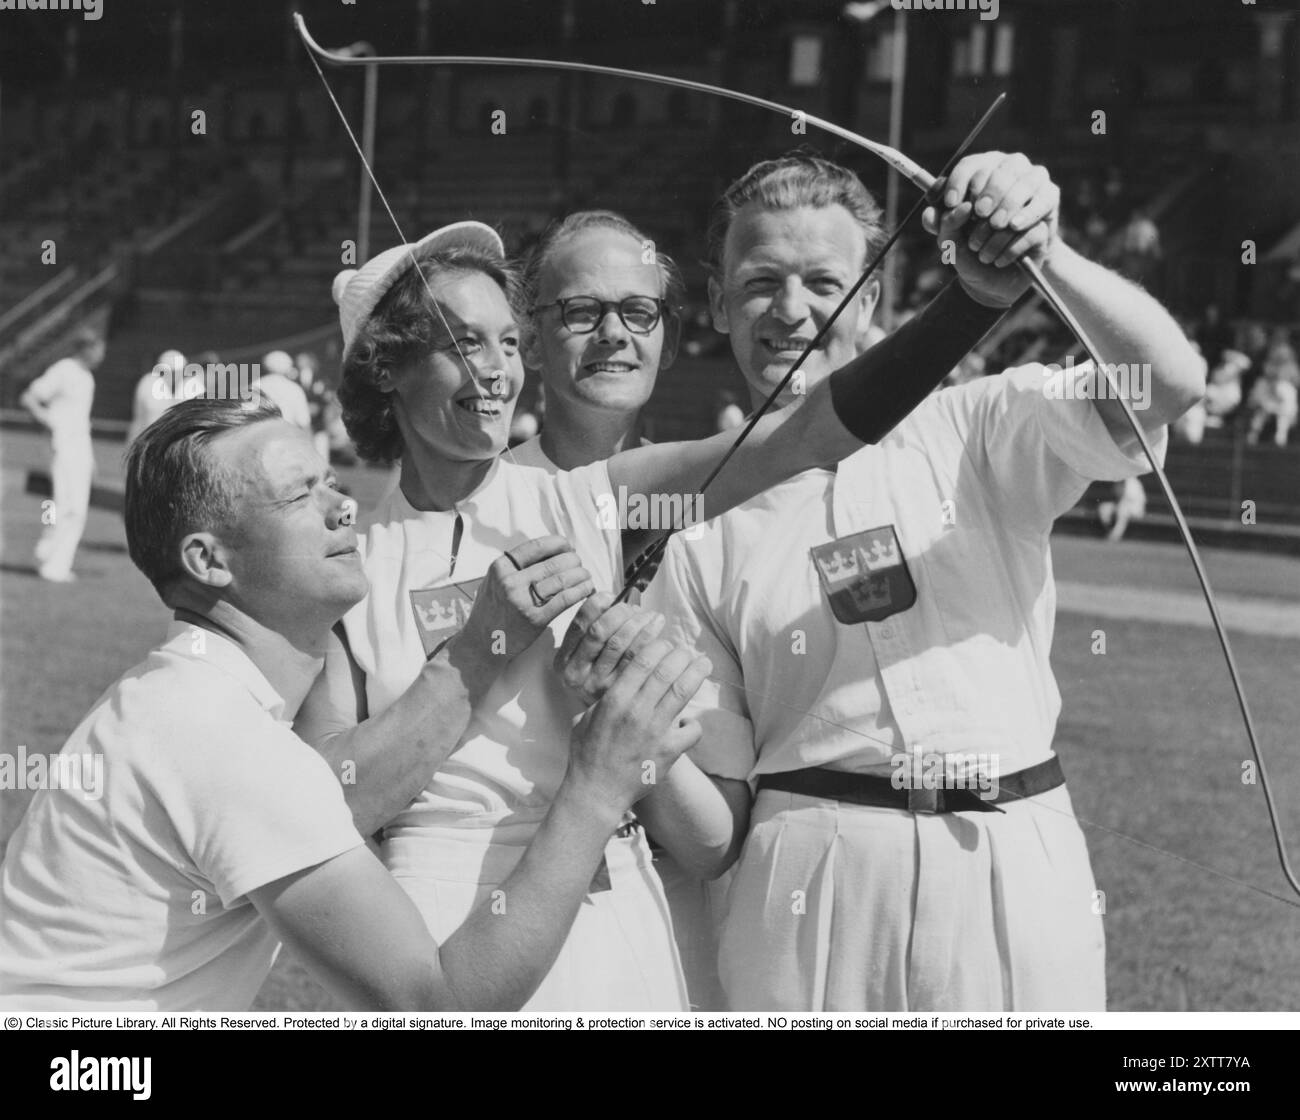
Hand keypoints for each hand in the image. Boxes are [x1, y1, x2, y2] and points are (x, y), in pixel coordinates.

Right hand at [447, 535, 592, 677]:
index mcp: (501, 567)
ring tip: (586, 576)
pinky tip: (587, 589)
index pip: (537, 546)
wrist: (481, 644)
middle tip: (579, 564)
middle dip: (573, 560)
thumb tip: (552, 549)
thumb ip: (517, 565)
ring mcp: (522, 601)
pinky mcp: (535, 619)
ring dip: (581, 575)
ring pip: (562, 579)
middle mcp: (510, 581)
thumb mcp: (496, 580)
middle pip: (554, 562)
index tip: (569, 547)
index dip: (559, 543)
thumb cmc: (492, 609)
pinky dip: (581, 591)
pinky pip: (565, 599)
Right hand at [553, 591, 665, 705]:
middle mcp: (577, 675)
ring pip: (622, 644)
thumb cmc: (600, 689)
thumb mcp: (585, 665)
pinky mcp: (622, 694)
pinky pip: (639, 661)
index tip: (612, 595)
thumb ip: (595, 636)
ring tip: (655, 618)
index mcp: (564, 663)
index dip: (597, 605)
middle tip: (638, 609)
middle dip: (622, 613)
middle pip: (601, 631)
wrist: (605, 738)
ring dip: (642, 625)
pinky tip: (663, 638)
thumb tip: (619, 601)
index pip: (580, 625)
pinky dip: (653, 643)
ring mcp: (598, 686)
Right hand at [563, 637, 711, 818]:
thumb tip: (618, 681)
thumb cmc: (586, 754)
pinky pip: (692, 730)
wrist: (596, 792)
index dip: (658, 647)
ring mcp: (655, 731)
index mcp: (614, 699)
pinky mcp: (669, 752)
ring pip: (683, 692)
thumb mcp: (585, 717)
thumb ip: (603, 698)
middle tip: (688, 651)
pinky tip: (689, 724)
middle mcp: (636, 711)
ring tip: (704, 664)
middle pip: (667, 670)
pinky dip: (694, 724)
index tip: (665, 644)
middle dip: (681, 655)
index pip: (642, 661)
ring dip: (696, 673)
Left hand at [921, 151, 1059, 306]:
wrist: (997, 277)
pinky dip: (1021, 228)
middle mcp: (1010, 170)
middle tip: (980, 215)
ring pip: (1025, 185)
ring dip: (1007, 209)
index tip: (951, 204)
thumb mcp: (951, 240)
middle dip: (990, 192)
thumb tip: (937, 212)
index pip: (972, 165)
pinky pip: (1039, 209)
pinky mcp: (1049, 203)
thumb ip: (940, 225)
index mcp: (981, 172)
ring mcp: (1034, 185)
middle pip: (1004, 169)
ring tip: (993, 232)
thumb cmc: (972, 249)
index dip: (959, 182)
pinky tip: (1009, 240)